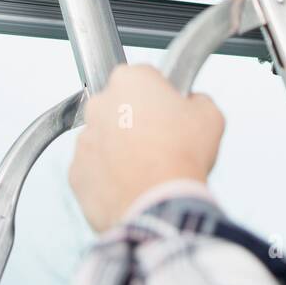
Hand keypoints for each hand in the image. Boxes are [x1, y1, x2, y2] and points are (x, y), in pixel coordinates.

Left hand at [69, 64, 224, 232]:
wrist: (162, 207)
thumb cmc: (183, 157)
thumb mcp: (209, 114)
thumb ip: (196, 98)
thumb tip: (191, 102)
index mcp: (130, 79)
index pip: (145, 77)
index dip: (162, 96)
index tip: (171, 113)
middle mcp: (99, 104)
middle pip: (120, 106)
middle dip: (135, 119)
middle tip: (161, 142)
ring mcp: (83, 139)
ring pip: (104, 138)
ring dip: (120, 148)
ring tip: (148, 169)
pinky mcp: (75, 172)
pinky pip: (93, 169)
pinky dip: (108, 176)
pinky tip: (132, 186)